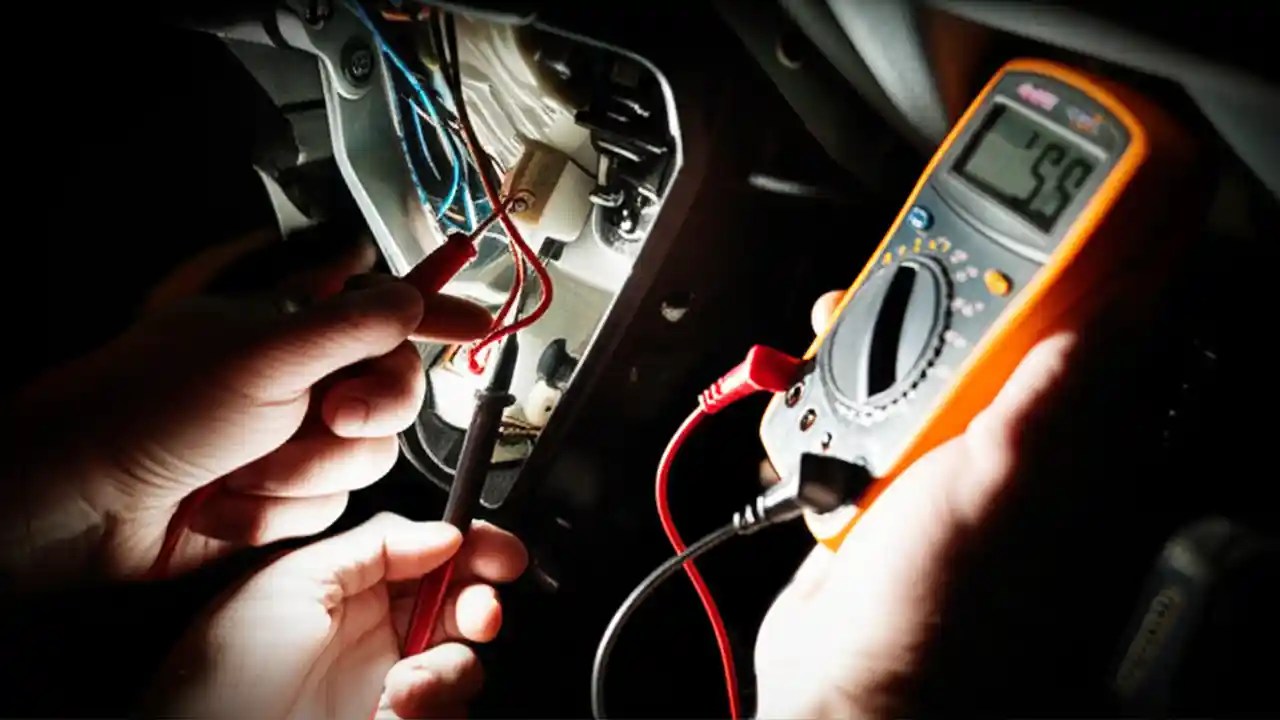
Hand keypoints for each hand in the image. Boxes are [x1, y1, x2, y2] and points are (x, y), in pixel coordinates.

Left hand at [3, 234, 491, 584]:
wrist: (89, 503)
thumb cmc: (159, 410)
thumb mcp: (265, 355)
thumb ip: (353, 325)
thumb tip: (413, 298)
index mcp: (294, 325)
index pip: (384, 308)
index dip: (436, 312)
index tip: (477, 322)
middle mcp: (301, 380)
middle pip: (396, 395)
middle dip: (363, 415)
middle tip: (329, 416)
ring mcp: (293, 441)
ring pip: (366, 460)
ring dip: (303, 472)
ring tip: (242, 470)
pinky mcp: (283, 499)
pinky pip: (329, 507)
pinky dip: (279, 512)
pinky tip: (227, 504)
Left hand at [151, 513, 527, 719]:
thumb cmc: (218, 676)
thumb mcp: (290, 580)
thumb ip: (374, 546)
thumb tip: (443, 532)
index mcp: (347, 588)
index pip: (430, 556)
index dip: (472, 551)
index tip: (499, 555)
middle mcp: (371, 636)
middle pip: (458, 608)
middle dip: (479, 606)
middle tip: (478, 613)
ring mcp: (385, 688)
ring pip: (461, 666)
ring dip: (449, 671)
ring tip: (407, 685)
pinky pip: (447, 714)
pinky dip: (435, 710)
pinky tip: (395, 710)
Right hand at [753, 291, 1081, 717]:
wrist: (843, 682)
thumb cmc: (938, 609)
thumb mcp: (1006, 478)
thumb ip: (1053, 390)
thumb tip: (1113, 308)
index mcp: (1064, 459)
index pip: (1071, 342)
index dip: (1044, 283)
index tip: (1009, 237)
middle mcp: (1005, 465)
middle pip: (977, 347)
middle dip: (930, 309)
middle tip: (898, 286)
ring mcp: (936, 477)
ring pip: (904, 377)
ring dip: (863, 353)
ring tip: (834, 341)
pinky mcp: (875, 490)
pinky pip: (852, 418)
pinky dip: (826, 402)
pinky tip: (812, 403)